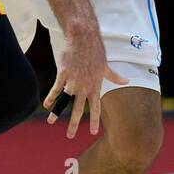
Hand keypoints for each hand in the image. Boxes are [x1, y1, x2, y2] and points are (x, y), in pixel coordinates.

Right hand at [44, 23, 127, 137]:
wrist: (83, 38)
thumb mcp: (106, 66)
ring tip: (50, 122)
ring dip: (56, 112)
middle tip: (69, 136)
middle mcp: (84, 86)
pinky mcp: (63, 73)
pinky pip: (55, 88)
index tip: (92, 132)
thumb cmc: (96, 50)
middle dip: (73, 124)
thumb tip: (126, 81)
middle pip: (78, 109)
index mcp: (95, 86)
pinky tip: (46, 104)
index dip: (93, 120)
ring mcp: (73, 81)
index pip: (95, 107)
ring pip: (64, 100)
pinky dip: (50, 97)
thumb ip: (114, 76)